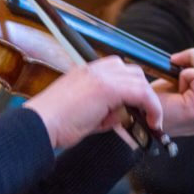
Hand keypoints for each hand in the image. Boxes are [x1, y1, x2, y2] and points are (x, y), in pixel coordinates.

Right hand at [23, 56, 163, 148]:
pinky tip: (153, 122)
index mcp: (87, 72)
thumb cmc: (56, 123)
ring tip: (151, 120)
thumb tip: (128, 114)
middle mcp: (95, 69)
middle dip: (143, 93)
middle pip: (133, 72)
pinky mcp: (107, 88)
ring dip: (150, 101)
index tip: (139, 107)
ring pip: (140, 81)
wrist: (40, 124)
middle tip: (146, 114)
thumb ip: (109, 111)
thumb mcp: (88, 114)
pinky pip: (141, 93)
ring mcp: (101, 76)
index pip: (120, 70)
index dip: (133, 87)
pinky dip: (152, 107)